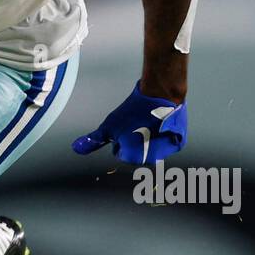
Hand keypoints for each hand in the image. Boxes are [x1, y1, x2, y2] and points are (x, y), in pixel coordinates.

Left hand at [72, 82, 187, 164]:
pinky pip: (166, 140)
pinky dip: (163, 132)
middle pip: (137, 150)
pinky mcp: (178, 143)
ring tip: (149, 120)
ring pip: (152, 145)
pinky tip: (160, 121)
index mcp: (133, 158)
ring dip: (150, 135)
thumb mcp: (109, 125)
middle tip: (139, 122)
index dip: (122, 137)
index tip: (127, 125)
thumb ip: (94, 140)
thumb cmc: (132, 110)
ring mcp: (166, 152)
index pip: (121, 152)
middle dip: (136, 138)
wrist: (160, 94)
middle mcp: (151, 160)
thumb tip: (76, 148)